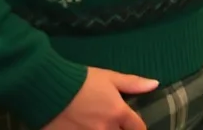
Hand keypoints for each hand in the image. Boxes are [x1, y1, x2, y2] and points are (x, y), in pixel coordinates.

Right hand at [42, 66, 157, 129]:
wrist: (48, 88)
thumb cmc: (81, 80)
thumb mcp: (110, 78)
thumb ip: (133, 84)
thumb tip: (155, 84)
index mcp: (117, 112)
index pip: (137, 128)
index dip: (139, 129)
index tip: (135, 127)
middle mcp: (105, 128)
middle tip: (115, 124)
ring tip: (99, 126)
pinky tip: (83, 129)